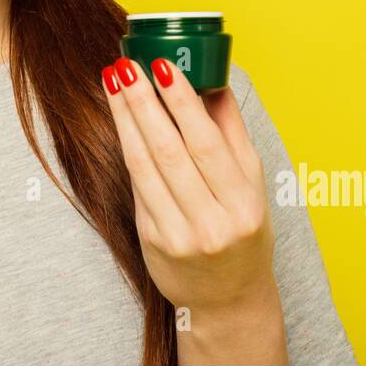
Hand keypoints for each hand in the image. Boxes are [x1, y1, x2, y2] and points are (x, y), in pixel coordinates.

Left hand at [100, 56, 279, 321]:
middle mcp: (212, 223)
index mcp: (243, 205)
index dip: (181, 102)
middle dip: (143, 102)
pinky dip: (127, 145)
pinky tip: (120, 117)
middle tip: (126, 65)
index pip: (207, 144)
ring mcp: (178, 236)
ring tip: (114, 81)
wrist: (228, 300)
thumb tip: (214, 80)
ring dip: (125, 118)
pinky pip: (136, 185)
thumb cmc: (243, 232)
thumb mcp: (252, 186)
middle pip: (169, 151)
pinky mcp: (152, 241)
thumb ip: (232, 134)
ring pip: (144, 165)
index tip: (163, 66)